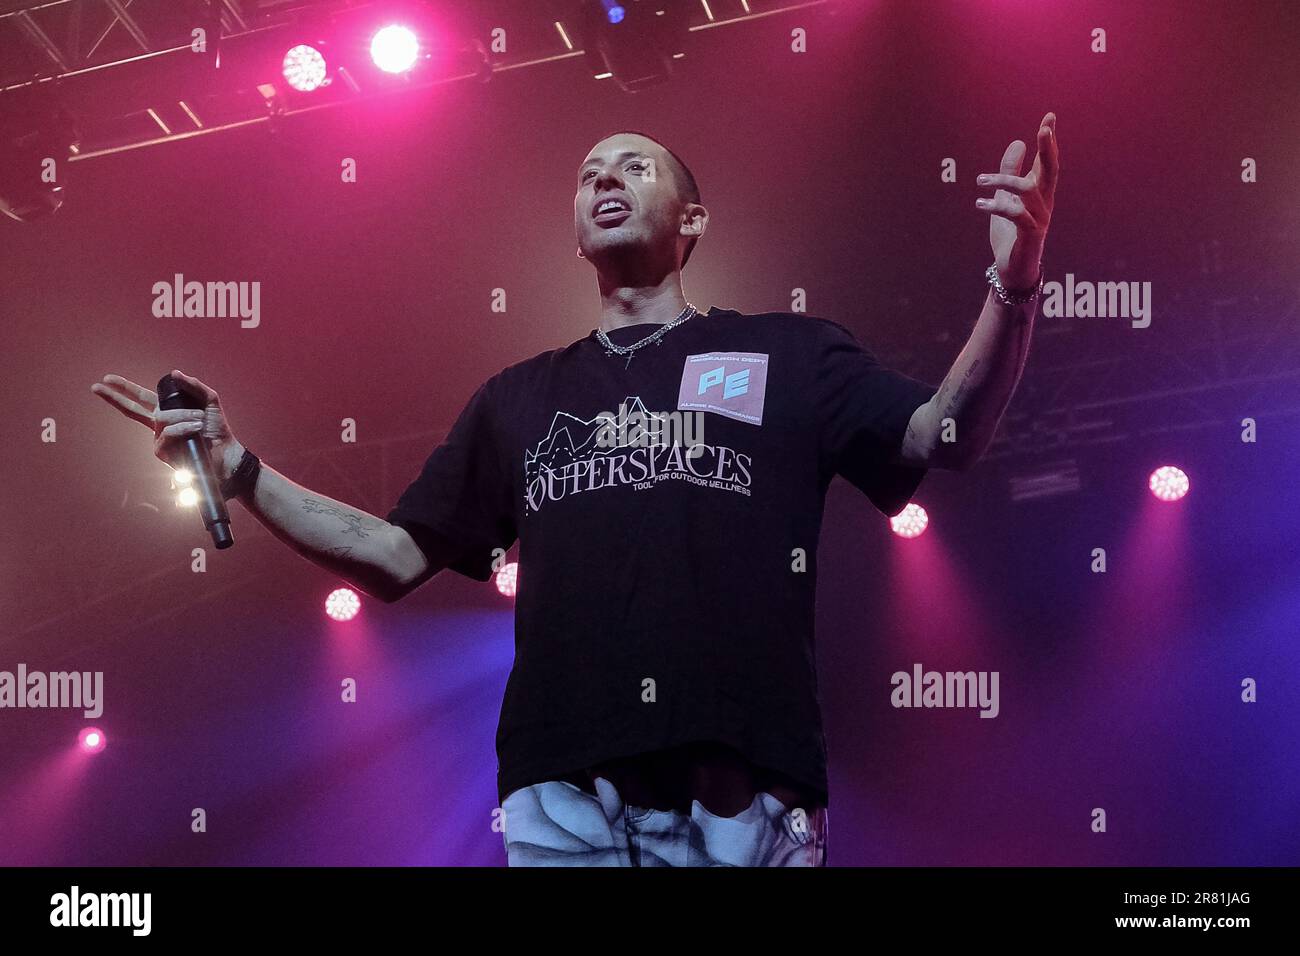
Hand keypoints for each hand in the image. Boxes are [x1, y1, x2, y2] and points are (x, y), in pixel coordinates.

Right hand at [91, 369, 244, 481]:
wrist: (225, 452)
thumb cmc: (216, 428)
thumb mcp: (209, 400)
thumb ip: (193, 385)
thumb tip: (173, 373)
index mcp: (166, 411)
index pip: (141, 397)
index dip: (125, 388)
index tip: (107, 379)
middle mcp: (159, 425)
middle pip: (132, 408)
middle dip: (114, 397)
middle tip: (97, 386)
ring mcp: (159, 438)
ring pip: (163, 418)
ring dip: (183, 415)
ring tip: (200, 420)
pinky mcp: (162, 451)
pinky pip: (168, 431)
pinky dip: (183, 427)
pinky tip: (195, 428)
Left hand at [977, 111, 1059, 289]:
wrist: (1014, 269)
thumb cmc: (1011, 233)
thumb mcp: (1007, 198)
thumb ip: (1010, 172)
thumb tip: (1018, 141)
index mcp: (1040, 192)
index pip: (1047, 161)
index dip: (1049, 140)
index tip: (1049, 117)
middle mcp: (1045, 202)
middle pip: (1051, 170)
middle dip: (1048, 149)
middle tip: (1043, 129)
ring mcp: (1040, 218)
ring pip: (1028, 190)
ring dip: (1003, 181)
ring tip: (979, 180)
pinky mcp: (1030, 234)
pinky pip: (1016, 215)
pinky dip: (998, 207)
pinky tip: (980, 204)